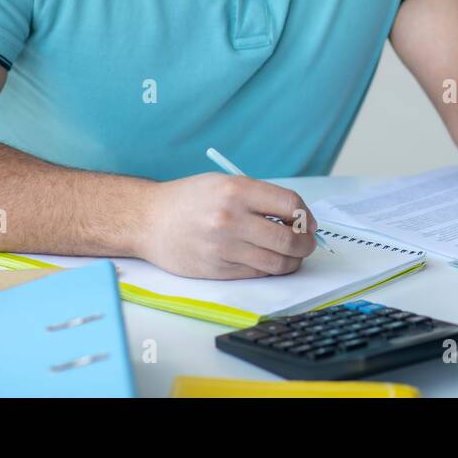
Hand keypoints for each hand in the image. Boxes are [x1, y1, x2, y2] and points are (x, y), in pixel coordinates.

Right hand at [138, 173, 317, 278]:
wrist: (148, 220)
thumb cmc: (188, 199)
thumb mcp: (223, 183)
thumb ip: (259, 197)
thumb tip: (297, 218)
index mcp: (236, 190)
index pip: (290, 204)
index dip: (307, 216)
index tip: (309, 223)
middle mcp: (231, 219)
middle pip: (289, 238)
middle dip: (306, 244)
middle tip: (307, 243)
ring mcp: (223, 247)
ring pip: (277, 262)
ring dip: (292, 261)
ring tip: (291, 255)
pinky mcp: (217, 270)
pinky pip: (257, 273)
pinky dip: (270, 269)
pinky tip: (268, 260)